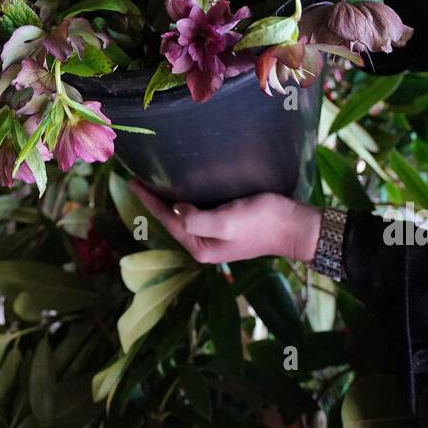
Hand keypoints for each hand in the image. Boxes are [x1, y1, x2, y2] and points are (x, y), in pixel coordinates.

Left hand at [128, 180, 322, 265]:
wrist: (295, 226)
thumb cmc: (262, 221)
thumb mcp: (226, 220)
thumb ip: (197, 219)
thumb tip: (176, 209)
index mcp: (201, 247)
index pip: (167, 220)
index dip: (149, 200)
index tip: (133, 182)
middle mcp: (205, 245)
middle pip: (172, 221)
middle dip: (155, 202)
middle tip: (138, 181)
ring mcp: (216, 238)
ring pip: (184, 218)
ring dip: (169, 202)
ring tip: (155, 184)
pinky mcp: (227, 227)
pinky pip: (198, 214)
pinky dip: (186, 203)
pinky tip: (184, 192)